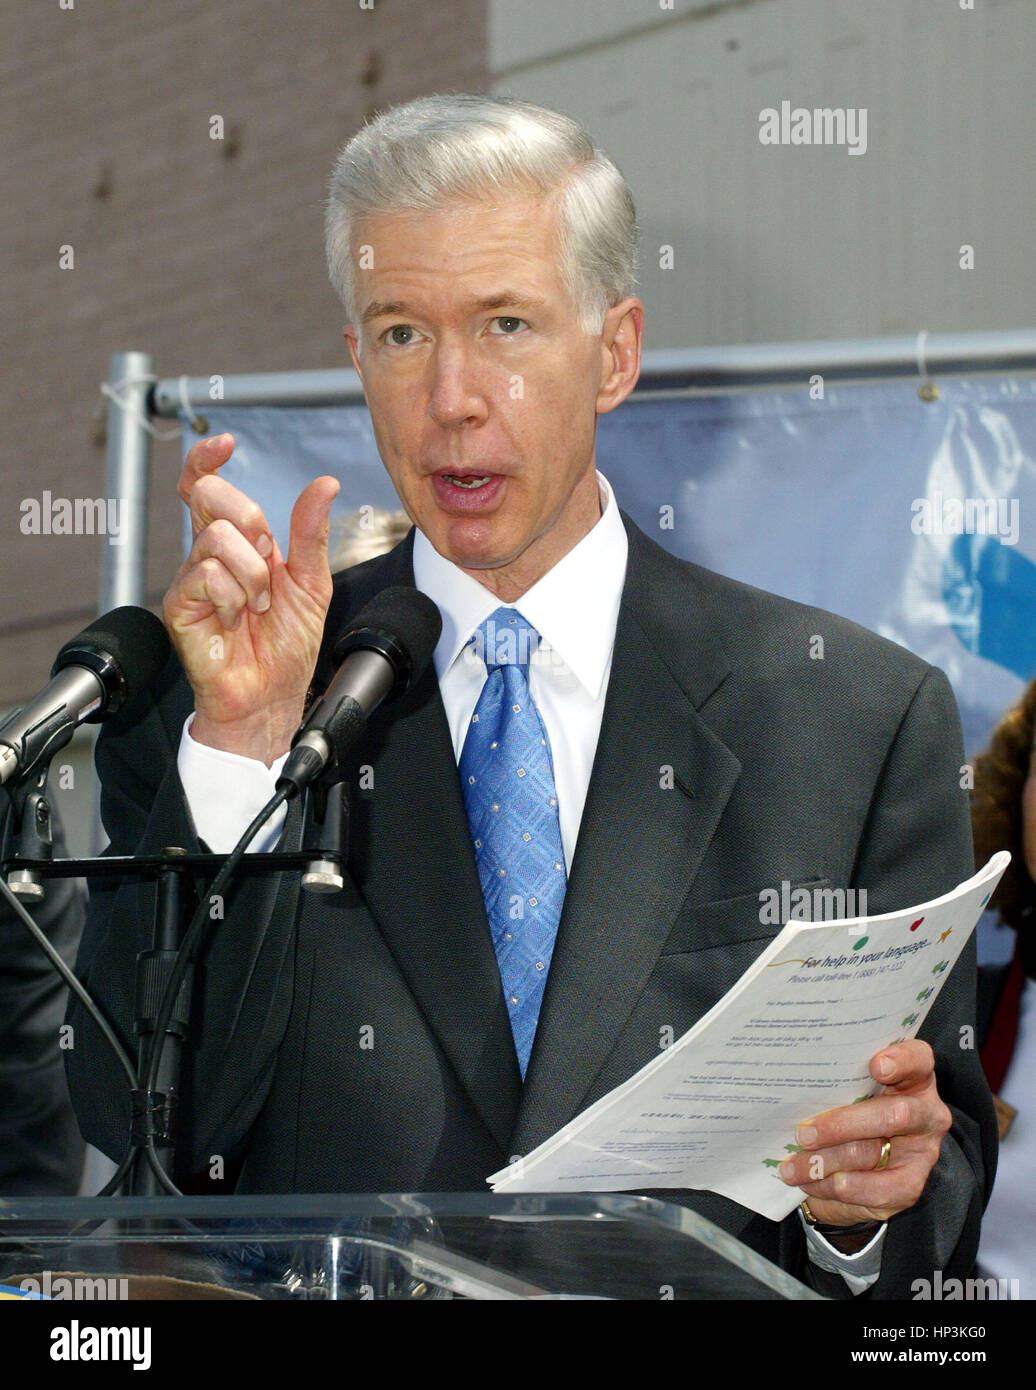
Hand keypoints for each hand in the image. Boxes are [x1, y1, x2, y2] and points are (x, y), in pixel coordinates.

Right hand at [162, 432, 340, 763]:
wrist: (274, 696)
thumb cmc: (287, 646)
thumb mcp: (313, 582)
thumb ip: (311, 532)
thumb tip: (325, 484)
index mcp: (237, 543)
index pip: (207, 487)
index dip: (207, 459)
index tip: (225, 443)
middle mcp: (207, 555)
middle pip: (209, 497)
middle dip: (250, 519)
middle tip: (269, 560)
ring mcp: (190, 579)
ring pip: (216, 539)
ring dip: (252, 574)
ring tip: (258, 606)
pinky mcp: (179, 606)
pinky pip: (204, 574)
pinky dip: (233, 596)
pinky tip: (238, 618)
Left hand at [778, 1039, 951, 1226]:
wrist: (864, 1166)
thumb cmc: (850, 1111)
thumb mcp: (847, 1090)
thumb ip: (836, 1083)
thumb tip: (792, 1085)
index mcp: (911, 1078)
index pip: (919, 1060)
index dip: (902, 1061)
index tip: (876, 1065)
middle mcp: (924, 1112)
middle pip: (893, 1114)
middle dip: (842, 1125)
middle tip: (803, 1134)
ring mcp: (921, 1151)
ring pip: (873, 1153)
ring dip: (826, 1162)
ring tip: (792, 1168)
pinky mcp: (911, 1185)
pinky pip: (876, 1190)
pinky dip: (839, 1187)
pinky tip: (813, 1184)